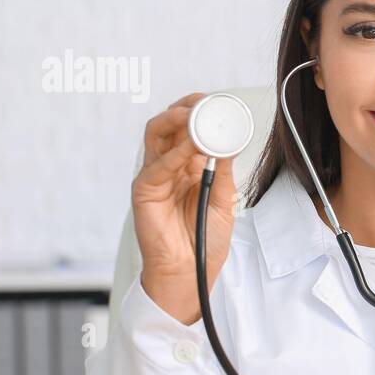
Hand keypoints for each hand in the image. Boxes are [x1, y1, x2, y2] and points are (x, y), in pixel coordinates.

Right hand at [132, 92, 237, 323]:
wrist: (189, 274)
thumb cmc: (203, 241)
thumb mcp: (224, 199)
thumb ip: (224, 170)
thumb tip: (231, 140)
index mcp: (188, 168)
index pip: (190, 130)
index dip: (202, 113)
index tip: (221, 102)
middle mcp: (168, 168)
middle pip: (169, 125)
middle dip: (186, 108)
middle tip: (205, 100)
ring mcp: (154, 177)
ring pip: (157, 136)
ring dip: (176, 121)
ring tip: (195, 113)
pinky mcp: (143, 192)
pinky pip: (157, 166)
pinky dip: (174, 153)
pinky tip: (190, 146)